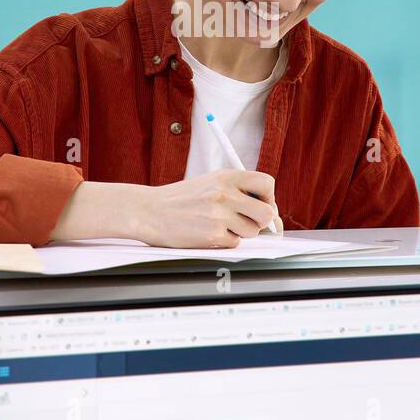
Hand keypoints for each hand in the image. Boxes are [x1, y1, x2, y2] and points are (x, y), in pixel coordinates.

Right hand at [134, 169, 283, 248]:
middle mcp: (225, 193)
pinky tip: (208, 232)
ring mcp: (219, 214)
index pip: (267, 183)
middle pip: (267, 213)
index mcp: (227, 176)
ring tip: (220, 225)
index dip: (269, 197)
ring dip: (241, 232)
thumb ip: (238, 191)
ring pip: (252, 231)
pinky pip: (234, 243)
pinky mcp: (212, 234)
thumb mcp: (210, 183)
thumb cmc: (182, 199)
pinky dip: (225, 241)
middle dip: (263, 222)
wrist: (150, 211)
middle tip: (250, 222)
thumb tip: (270, 212)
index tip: (261, 204)